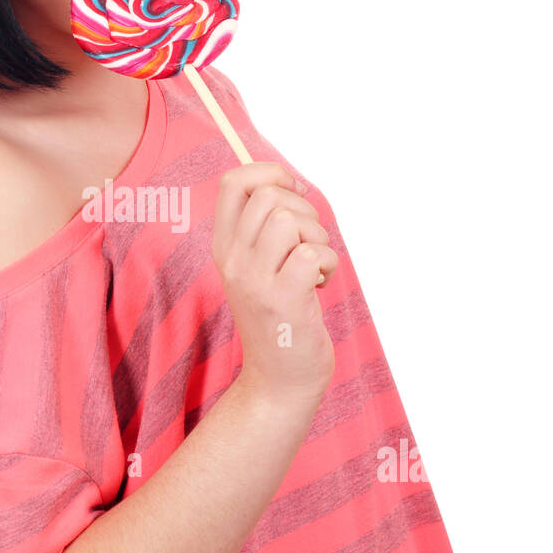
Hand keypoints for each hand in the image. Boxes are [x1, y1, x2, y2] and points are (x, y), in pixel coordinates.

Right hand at [212, 161, 338, 406]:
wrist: (279, 378)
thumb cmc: (279, 317)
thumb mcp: (257, 269)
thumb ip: (263, 229)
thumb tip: (289, 184)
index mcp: (224, 247)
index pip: (233, 182)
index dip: (270, 173)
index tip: (294, 194)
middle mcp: (233, 261)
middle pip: (269, 196)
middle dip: (304, 211)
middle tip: (310, 242)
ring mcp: (255, 281)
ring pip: (291, 221)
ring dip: (318, 237)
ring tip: (314, 265)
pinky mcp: (284, 300)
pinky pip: (313, 254)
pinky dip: (328, 263)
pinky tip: (320, 283)